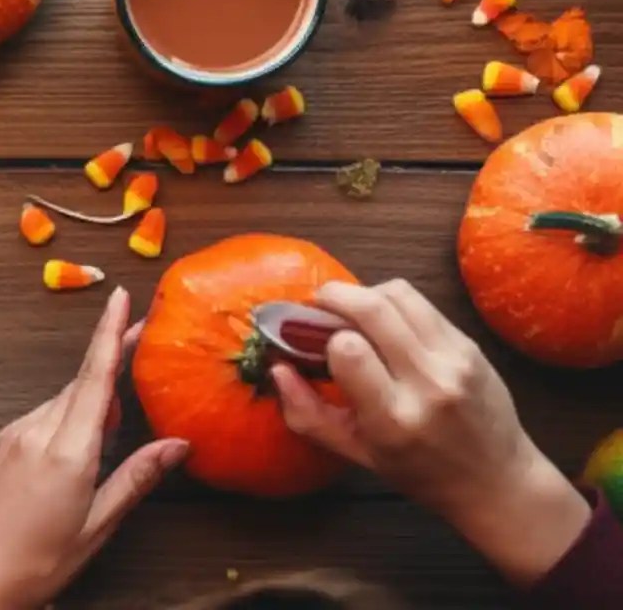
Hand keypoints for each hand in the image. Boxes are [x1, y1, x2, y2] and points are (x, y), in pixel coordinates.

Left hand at [0, 287, 189, 609]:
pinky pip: (42, 417)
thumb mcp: (96, 527)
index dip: (109, 332)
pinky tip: (77, 450)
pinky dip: (67, 420)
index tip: (121, 295)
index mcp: (66, 451)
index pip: (94, 376)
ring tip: (114, 430)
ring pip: (62, 402)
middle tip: (144, 349)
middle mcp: (35, 432)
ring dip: (90, 404)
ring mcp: (13, 436)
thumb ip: (136, 479)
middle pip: (82, 385)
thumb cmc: (34, 565)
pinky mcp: (0, 445)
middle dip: (111, 367)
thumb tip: (178, 445)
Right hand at [272, 280, 589, 586]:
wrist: (496, 480)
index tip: (313, 342)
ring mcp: (454, 359)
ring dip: (365, 293)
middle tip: (319, 303)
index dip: (323, 338)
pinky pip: (422, 303)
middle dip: (335, 295)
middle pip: (373, 308)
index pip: (349, 350)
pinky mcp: (470, 344)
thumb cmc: (419, 472)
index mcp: (393, 418)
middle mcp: (427, 383)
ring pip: (399, 294)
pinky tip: (385, 321)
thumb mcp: (355, 453)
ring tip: (352, 310)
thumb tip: (276, 368)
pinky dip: (394, 301)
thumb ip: (308, 414)